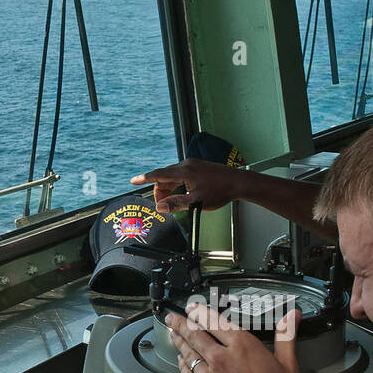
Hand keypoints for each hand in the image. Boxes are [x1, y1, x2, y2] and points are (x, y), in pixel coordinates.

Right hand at [131, 159, 247, 212]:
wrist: (238, 182)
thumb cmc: (220, 191)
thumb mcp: (196, 202)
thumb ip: (176, 204)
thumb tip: (160, 207)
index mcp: (184, 171)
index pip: (158, 174)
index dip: (144, 178)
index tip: (133, 181)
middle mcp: (187, 164)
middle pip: (165, 176)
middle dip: (159, 191)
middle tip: (161, 206)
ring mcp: (193, 165)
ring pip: (173, 176)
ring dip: (168, 188)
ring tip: (171, 203)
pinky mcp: (198, 168)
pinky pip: (181, 175)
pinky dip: (176, 184)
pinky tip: (182, 194)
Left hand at [165, 303, 308, 372]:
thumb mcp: (288, 366)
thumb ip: (286, 336)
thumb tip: (293, 318)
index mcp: (242, 347)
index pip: (214, 321)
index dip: (200, 311)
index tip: (193, 307)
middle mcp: (222, 360)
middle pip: (195, 334)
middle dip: (181, 323)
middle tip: (173, 317)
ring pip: (188, 354)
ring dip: (179, 342)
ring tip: (174, 334)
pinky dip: (182, 365)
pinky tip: (181, 361)